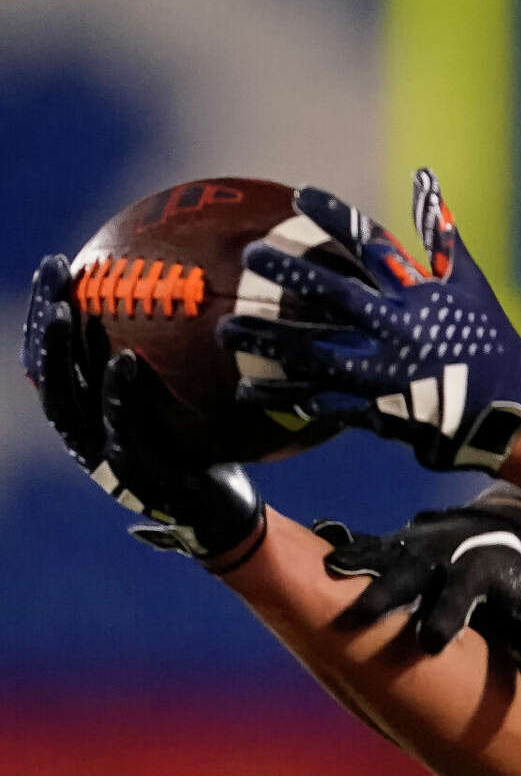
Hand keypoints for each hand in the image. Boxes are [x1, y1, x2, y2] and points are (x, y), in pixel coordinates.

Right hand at [22, 255, 263, 563]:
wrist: (221, 510)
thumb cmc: (201, 447)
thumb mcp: (182, 398)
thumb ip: (172, 359)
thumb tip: (195, 289)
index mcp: (88, 414)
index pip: (53, 359)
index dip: (45, 315)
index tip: (56, 265)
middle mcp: (84, 435)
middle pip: (48, 373)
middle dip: (44, 322)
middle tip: (53, 274)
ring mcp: (104, 457)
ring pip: (66, 403)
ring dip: (61, 355)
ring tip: (64, 311)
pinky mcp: (136, 476)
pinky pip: (120, 430)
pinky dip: (118, 395)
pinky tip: (125, 361)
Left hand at [217, 168, 520, 471]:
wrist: (507, 410)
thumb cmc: (490, 340)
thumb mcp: (470, 285)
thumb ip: (443, 236)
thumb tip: (426, 181)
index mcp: (418, 297)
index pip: (372, 246)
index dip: (336, 218)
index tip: (301, 195)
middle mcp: (396, 330)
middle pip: (332, 296)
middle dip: (288, 274)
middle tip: (252, 255)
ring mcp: (384, 373)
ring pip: (313, 352)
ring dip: (266, 340)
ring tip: (227, 329)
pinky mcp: (377, 409)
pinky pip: (320, 402)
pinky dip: (285, 396)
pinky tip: (248, 389)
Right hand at [317, 502, 520, 700]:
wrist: (518, 526)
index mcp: (482, 576)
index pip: (463, 598)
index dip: (447, 617)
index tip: (430, 643)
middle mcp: (447, 557)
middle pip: (413, 575)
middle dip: (386, 594)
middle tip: (357, 618)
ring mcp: (419, 545)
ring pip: (382, 554)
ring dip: (355, 563)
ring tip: (323, 570)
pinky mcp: (398, 541)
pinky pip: (366, 545)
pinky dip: (342, 548)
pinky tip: (308, 544)